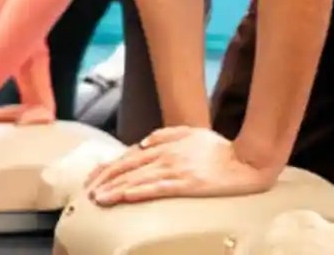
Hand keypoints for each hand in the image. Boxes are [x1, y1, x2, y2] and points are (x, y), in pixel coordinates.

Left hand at [84, 127, 280, 205]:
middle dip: (104, 180)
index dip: (107, 168)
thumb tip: (141, 143)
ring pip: (137, 178)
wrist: (246, 160)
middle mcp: (164, 155)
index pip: (127, 157)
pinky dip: (138, 191)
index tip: (92, 178)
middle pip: (126, 167)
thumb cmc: (219, 149)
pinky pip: (157, 188)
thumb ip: (164, 135)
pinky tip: (124, 197)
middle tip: (87, 192)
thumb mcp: (190, 133)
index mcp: (163, 145)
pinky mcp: (187, 183)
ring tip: (98, 199)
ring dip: (114, 189)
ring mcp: (175, 169)